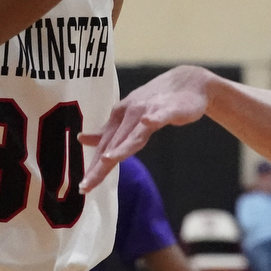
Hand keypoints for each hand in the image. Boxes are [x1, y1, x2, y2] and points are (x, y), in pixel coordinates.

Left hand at [80, 65, 213, 190]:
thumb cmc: (157, 101)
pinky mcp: (169, 108)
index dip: (94, 167)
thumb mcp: (128, 116)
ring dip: (121, 146)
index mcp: (119, 117)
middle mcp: (129, 113)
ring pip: (134, 133)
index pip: (104, 146)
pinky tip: (148, 122)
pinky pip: (161, 115)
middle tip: (86, 186)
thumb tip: (82, 139)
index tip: (83, 188)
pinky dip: (154, 119)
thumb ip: (108, 131)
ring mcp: (149, 110)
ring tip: (108, 160)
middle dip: (100, 165)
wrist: (189, 82)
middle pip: (114, 144)